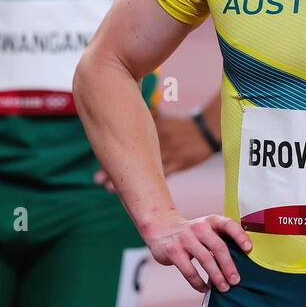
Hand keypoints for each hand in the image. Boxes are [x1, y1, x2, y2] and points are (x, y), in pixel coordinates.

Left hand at [93, 108, 215, 191]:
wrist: (207, 131)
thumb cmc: (183, 125)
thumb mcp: (164, 119)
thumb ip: (148, 119)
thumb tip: (131, 111)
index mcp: (153, 128)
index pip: (128, 141)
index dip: (112, 152)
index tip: (100, 162)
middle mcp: (158, 141)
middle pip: (132, 156)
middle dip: (113, 169)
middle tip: (97, 180)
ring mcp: (169, 153)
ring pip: (143, 169)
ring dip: (126, 180)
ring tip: (108, 189)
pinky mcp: (178, 164)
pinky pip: (161, 175)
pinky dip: (148, 185)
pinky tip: (138, 195)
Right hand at [143, 213, 251, 293]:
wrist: (161, 229)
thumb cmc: (192, 234)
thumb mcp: (207, 229)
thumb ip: (221, 239)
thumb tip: (244, 262)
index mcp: (211, 221)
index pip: (228, 225)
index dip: (240, 236)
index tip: (249, 249)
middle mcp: (199, 227)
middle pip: (218, 247)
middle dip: (229, 266)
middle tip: (236, 280)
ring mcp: (185, 238)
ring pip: (205, 259)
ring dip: (216, 276)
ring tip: (224, 288)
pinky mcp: (173, 251)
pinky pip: (189, 270)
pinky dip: (198, 282)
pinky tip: (204, 289)